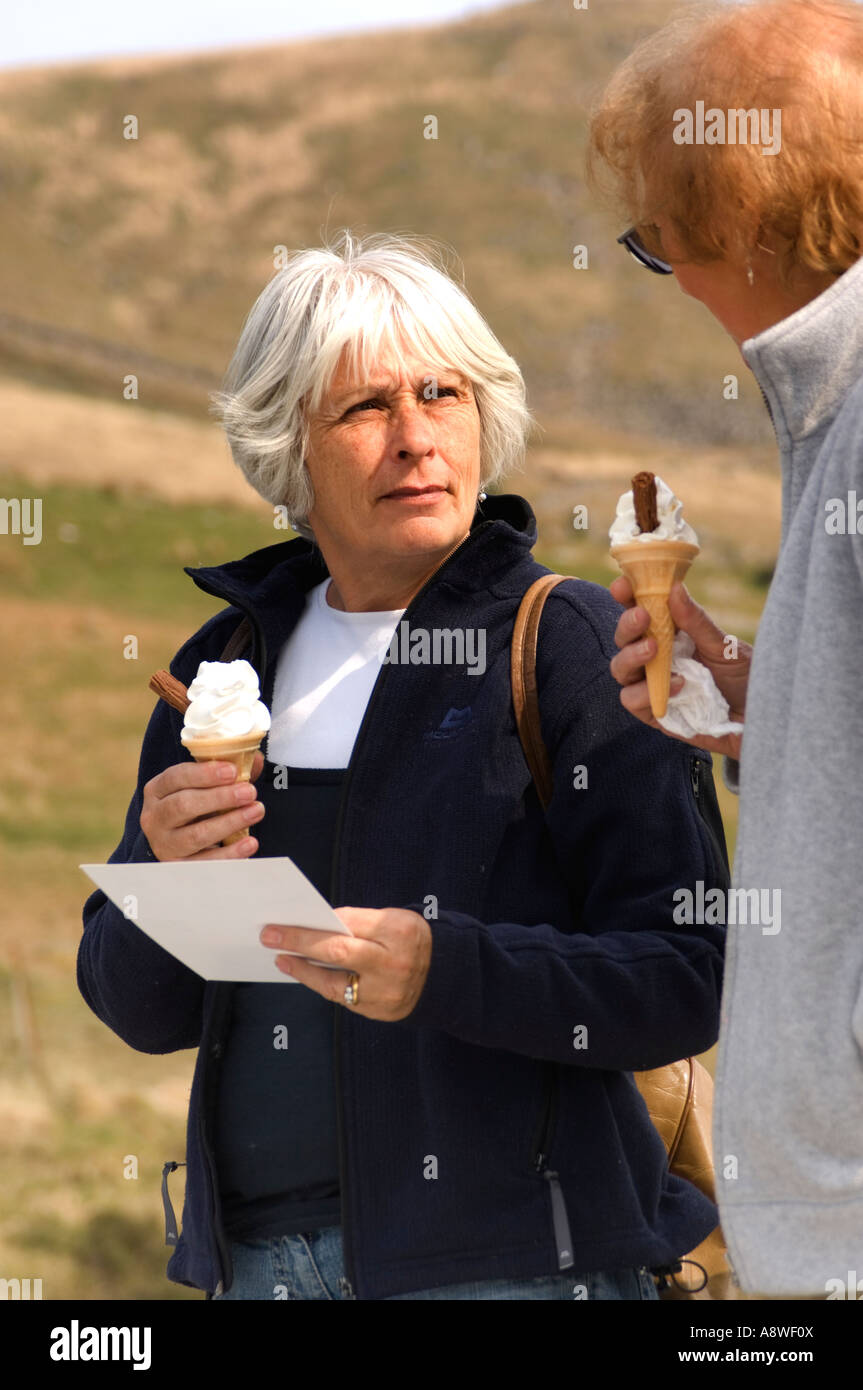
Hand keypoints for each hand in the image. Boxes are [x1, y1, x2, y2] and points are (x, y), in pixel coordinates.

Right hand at [140, 752, 265, 859]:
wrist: (177, 842)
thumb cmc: (195, 805)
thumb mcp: (202, 786)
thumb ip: (227, 771)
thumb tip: (255, 760)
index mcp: (157, 790)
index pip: (176, 777)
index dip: (204, 773)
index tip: (232, 771)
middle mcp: (154, 818)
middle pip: (183, 806)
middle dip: (219, 798)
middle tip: (249, 791)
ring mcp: (164, 844)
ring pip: (196, 835)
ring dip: (229, 822)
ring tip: (256, 811)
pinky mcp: (179, 866)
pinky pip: (206, 862)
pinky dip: (230, 853)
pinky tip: (250, 843)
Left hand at [260, 907, 431, 1021]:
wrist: (443, 976)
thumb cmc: (410, 940)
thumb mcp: (394, 920)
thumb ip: (360, 921)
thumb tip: (317, 923)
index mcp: (398, 931)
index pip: (349, 923)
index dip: (316, 923)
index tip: (286, 919)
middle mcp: (393, 963)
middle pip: (338, 952)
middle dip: (300, 942)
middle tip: (270, 936)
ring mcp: (385, 992)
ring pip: (334, 983)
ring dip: (302, 970)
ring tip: (282, 958)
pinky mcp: (379, 1012)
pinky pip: (342, 998)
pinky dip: (320, 984)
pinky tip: (304, 973)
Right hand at [608, 578, 750, 759]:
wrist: (758, 718)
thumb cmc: (742, 677)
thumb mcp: (723, 645)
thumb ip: (696, 621)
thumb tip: (674, 588)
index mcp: (669, 634)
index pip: (640, 611)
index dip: (627, 596)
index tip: (623, 585)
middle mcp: (656, 658)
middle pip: (623, 638)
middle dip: (627, 625)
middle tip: (643, 617)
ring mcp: (652, 685)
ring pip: (620, 668)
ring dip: (630, 656)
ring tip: (653, 650)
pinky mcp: (654, 712)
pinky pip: (631, 700)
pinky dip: (646, 691)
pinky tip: (678, 686)